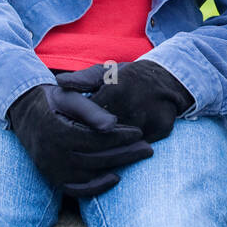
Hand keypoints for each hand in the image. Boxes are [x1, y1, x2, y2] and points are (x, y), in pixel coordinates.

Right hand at [6, 84, 152, 197]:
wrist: (24, 110)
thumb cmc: (53, 99)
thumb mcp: (70, 96)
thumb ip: (91, 110)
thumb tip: (112, 124)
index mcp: (57, 131)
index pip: (95, 139)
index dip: (120, 136)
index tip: (139, 132)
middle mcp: (51, 153)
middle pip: (95, 158)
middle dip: (125, 154)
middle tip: (147, 149)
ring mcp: (49, 168)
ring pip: (88, 175)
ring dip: (115, 168)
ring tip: (136, 158)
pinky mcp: (50, 177)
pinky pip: (74, 189)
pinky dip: (95, 188)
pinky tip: (115, 178)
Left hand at [55, 60, 194, 142]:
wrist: (168, 80)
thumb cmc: (129, 77)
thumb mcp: (106, 72)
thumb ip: (83, 79)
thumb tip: (59, 82)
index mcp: (117, 87)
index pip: (91, 113)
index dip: (79, 122)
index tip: (69, 128)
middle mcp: (135, 102)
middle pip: (105, 131)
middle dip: (91, 139)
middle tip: (77, 146)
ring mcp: (150, 117)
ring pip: (122, 142)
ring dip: (109, 148)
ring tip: (92, 154)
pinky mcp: (162, 128)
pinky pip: (140, 145)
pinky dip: (129, 149)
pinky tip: (118, 152)